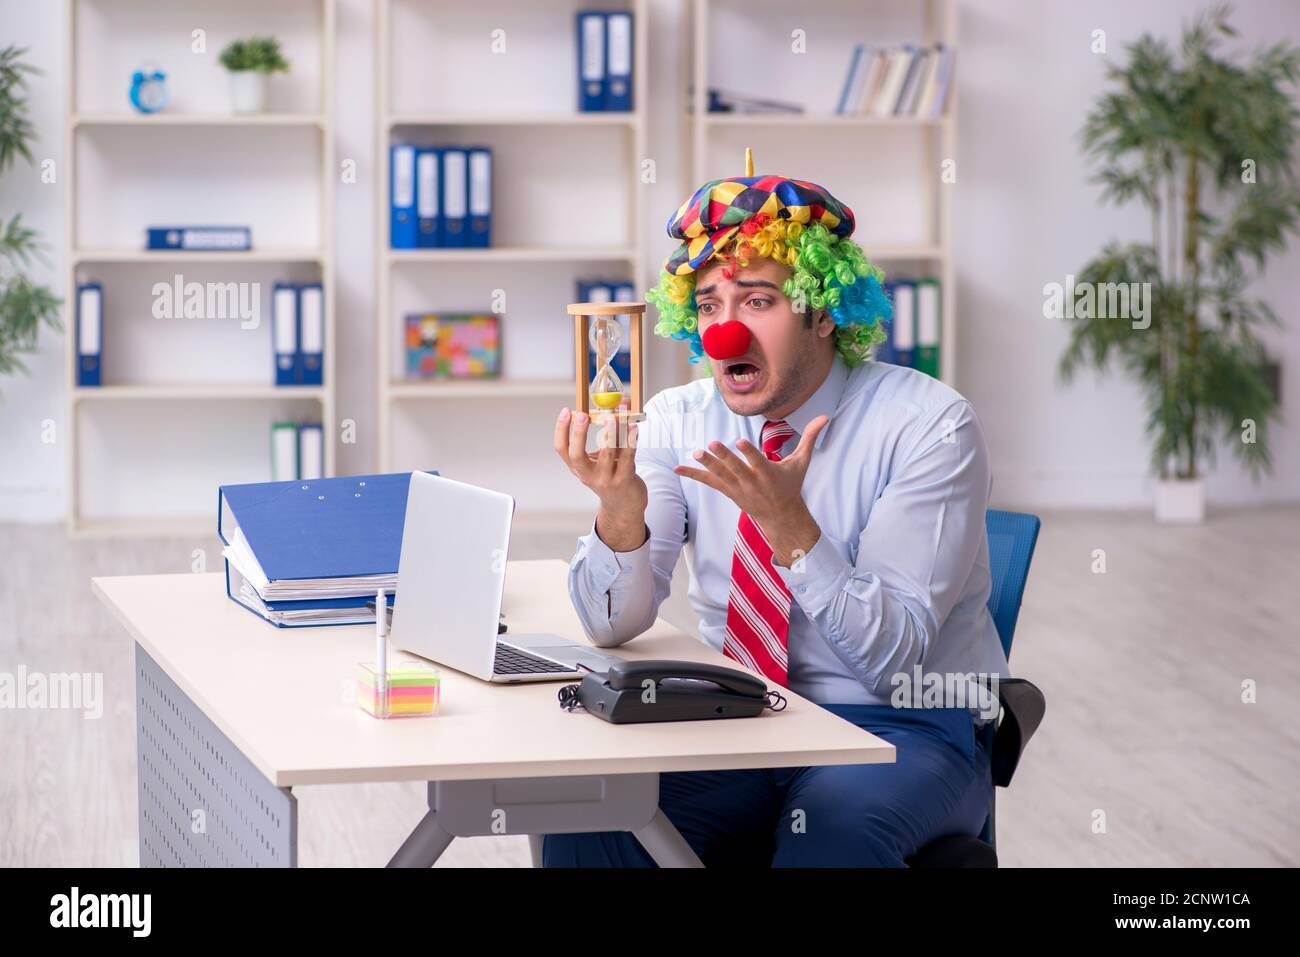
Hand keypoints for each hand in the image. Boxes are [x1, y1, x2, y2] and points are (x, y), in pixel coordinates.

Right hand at [554, 408, 647, 550]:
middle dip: (579, 435)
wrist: (624, 506)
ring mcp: (606, 480)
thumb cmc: (611, 477)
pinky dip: (631, 441)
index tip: (566, 411)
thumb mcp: (600, 461)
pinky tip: (633, 427)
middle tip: (583, 415)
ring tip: (614, 416)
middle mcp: (588, 475)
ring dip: (610, 433)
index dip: (561, 430)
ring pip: (607, 454)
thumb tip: (617, 404)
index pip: (562, 449)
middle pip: (577, 456)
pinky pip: (628, 458)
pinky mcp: (624, 481)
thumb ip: (606, 436)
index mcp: (578, 468)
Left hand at [673, 415, 827, 565]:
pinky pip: (709, 482)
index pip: (757, 461)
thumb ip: (810, 437)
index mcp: (769, 473)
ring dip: (707, 464)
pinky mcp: (728, 491)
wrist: (780, 515)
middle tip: (712, 445)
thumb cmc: (791, 484)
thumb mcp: (802, 462)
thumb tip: (825, 416)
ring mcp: (738, 488)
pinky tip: (678, 468)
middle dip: (724, 458)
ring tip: (695, 452)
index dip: (748, 453)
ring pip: (721, 475)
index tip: (740, 443)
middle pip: (736, 468)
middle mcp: (751, 482)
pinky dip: (694, 474)